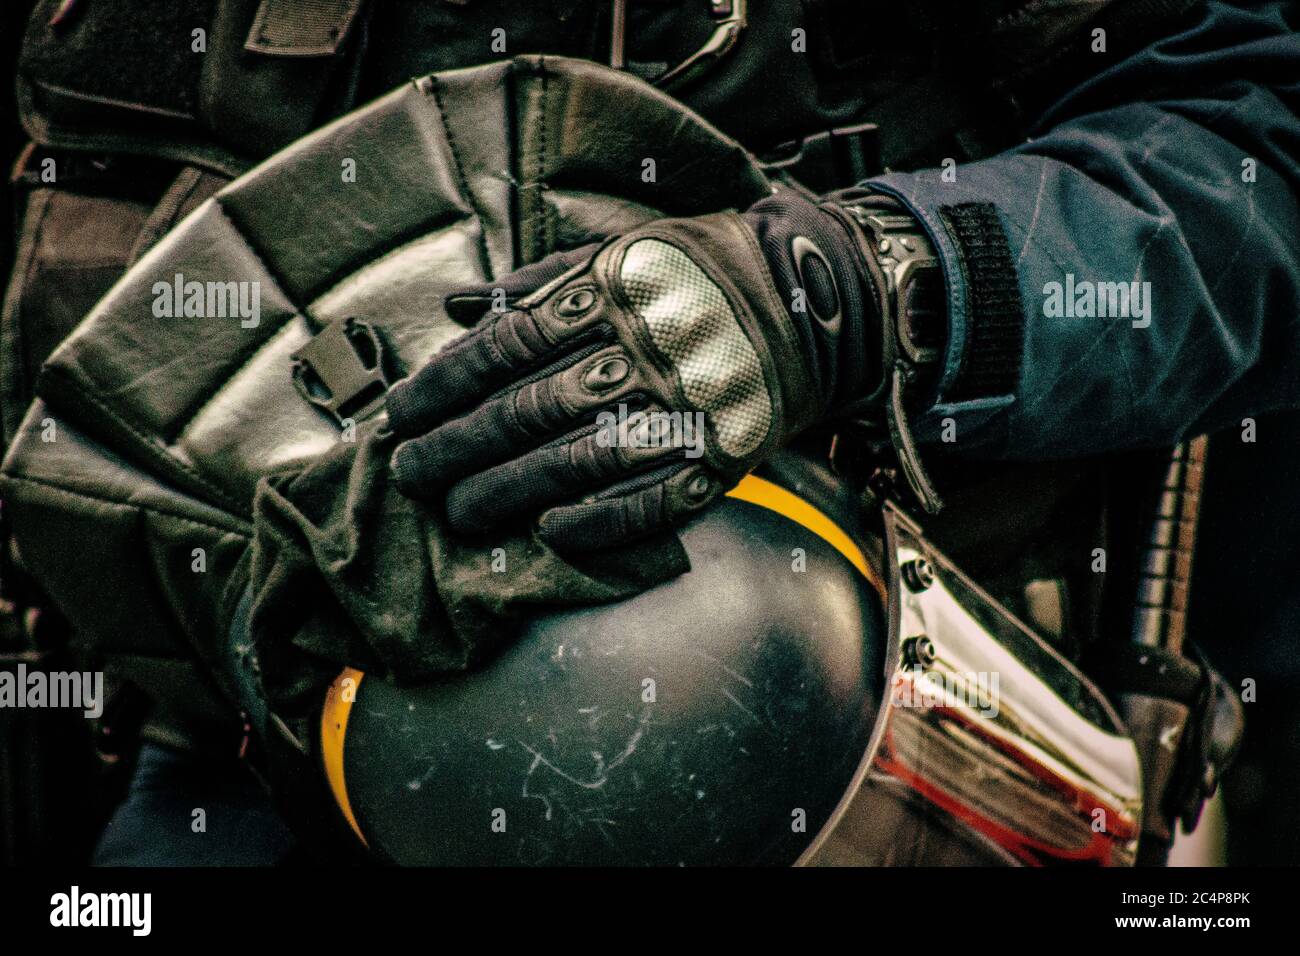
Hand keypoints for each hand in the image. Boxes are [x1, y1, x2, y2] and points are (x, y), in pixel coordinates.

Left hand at [386, 189, 880, 550]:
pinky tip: (550, 535)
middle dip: (459, 449)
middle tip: (412, 477)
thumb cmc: (693, 276)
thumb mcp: (616, 253)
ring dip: (510, 493)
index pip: (506, 348)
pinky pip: (652, 499)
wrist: (806, 304)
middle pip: (529, 409)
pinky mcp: (718, 456)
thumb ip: (536, 283)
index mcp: (608, 297)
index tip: (401, 416)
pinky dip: (599, 521)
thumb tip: (456, 309)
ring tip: (459, 516)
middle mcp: (640, 353)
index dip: (445, 386)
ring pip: (578, 461)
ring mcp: (681, 409)